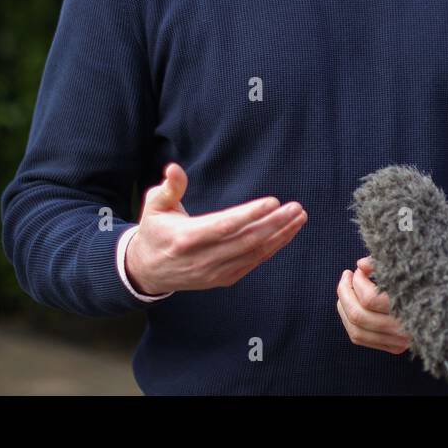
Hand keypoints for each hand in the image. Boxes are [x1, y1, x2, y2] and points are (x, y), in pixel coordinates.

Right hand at [125, 162, 306, 294]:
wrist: (148, 270)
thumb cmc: (155, 231)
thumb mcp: (154, 206)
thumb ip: (169, 188)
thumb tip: (174, 168)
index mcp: (187, 238)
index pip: (225, 225)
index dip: (250, 214)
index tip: (273, 202)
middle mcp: (203, 258)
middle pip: (246, 240)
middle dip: (275, 224)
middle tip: (296, 208)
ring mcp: (215, 272)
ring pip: (254, 253)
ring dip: (280, 235)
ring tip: (299, 217)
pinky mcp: (224, 278)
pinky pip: (254, 263)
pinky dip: (273, 248)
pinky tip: (287, 233)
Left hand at [336, 256, 411, 353]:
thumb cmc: (437, 281)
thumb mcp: (416, 266)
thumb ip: (386, 264)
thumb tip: (361, 264)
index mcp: (411, 306)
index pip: (371, 299)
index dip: (358, 281)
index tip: (359, 267)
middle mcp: (403, 329)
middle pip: (359, 316)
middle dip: (345, 292)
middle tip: (347, 275)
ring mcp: (399, 341)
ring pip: (356, 331)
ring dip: (344, 307)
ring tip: (346, 289)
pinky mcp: (395, 347)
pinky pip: (362, 339)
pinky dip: (350, 322)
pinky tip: (351, 306)